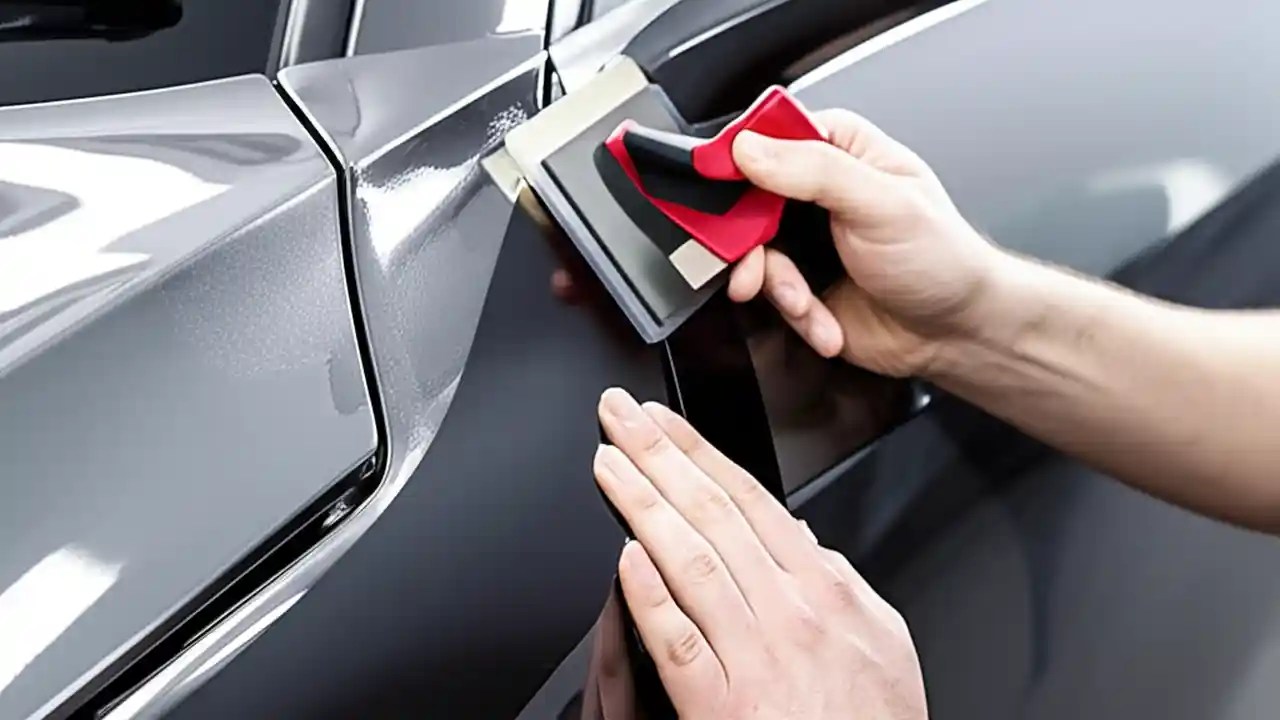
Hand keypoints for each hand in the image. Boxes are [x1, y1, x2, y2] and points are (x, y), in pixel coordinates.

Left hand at [594, 388, 927, 719]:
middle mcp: (791, 612)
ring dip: (643, 506)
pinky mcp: (724, 706)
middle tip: (618, 416)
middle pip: (713, 514)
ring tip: (608, 465)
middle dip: (659, 456)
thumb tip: (806, 541)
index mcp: (826, 589)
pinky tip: (624, 559)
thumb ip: (841, 584)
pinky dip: (651, 597)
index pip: (750, 499)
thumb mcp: (883, 642)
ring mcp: (756, 657)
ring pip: (691, 561)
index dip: (698, 452)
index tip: (661, 421)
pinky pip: (680, 642)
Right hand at [729, 109, 1003, 376]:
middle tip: (752, 270)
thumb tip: (749, 148)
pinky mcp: (800, 282)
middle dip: (746, 242)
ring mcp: (805, 238)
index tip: (721, 189)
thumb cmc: (941, 258)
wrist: (955, 332)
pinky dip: (794, 315)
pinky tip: (827, 323)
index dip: (737, 161)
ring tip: (803, 303)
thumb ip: (815, 171)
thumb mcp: (882, 203)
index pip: (768, 135)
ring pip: (750, 251)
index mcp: (839, 149)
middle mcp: (816, 189)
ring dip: (775, 286)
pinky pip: (768, 293)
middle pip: (746, 197)